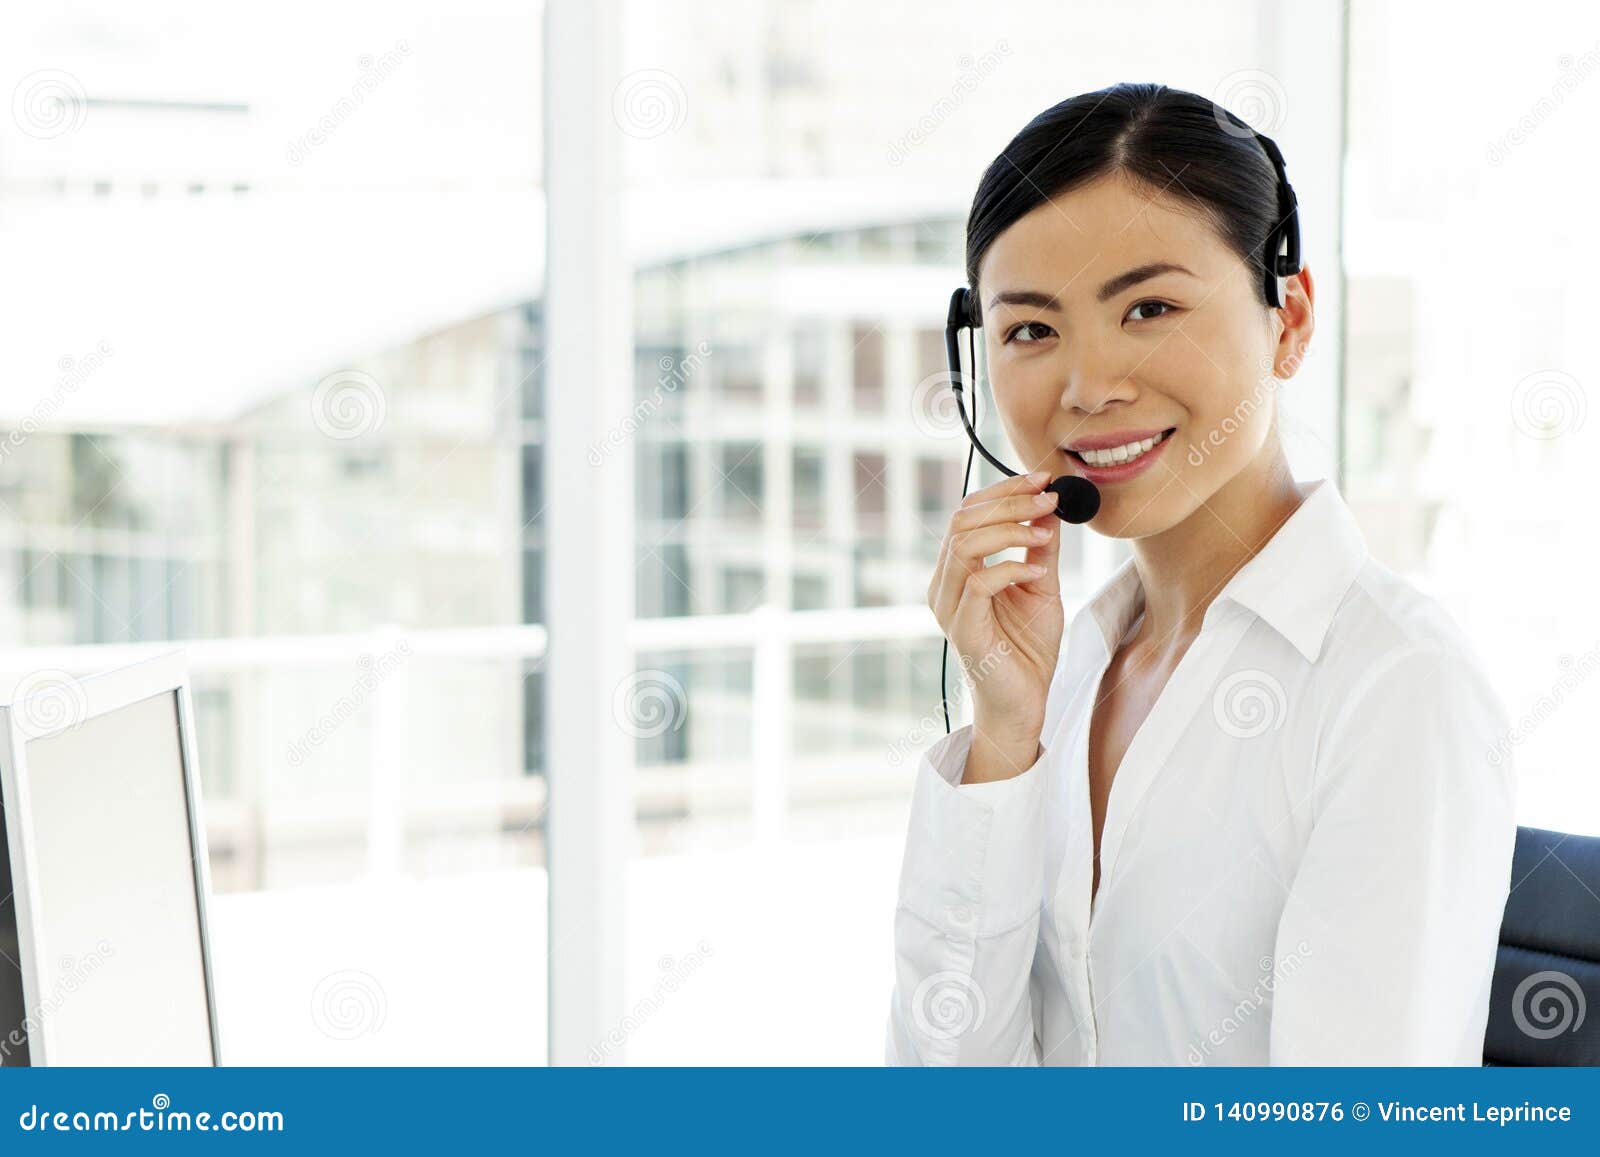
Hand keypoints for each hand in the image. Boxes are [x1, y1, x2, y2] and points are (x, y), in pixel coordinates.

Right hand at [927, 470, 1064, 752]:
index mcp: (957, 570)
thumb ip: (1039, 548)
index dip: (1004, 490)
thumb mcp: (1040, 586)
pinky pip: (979, 583)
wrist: (1024, 703)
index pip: (968, 512)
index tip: (1044, 479)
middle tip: (1049, 498)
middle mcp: (944, 584)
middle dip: (1010, 502)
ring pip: (964, 544)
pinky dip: (1011, 568)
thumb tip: (1049, 506)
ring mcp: (948, 606)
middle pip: (962, 519)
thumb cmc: (1027, 649)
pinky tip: (1036, 572)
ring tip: (1045, 533)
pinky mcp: (962, 629)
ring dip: (1010, 530)